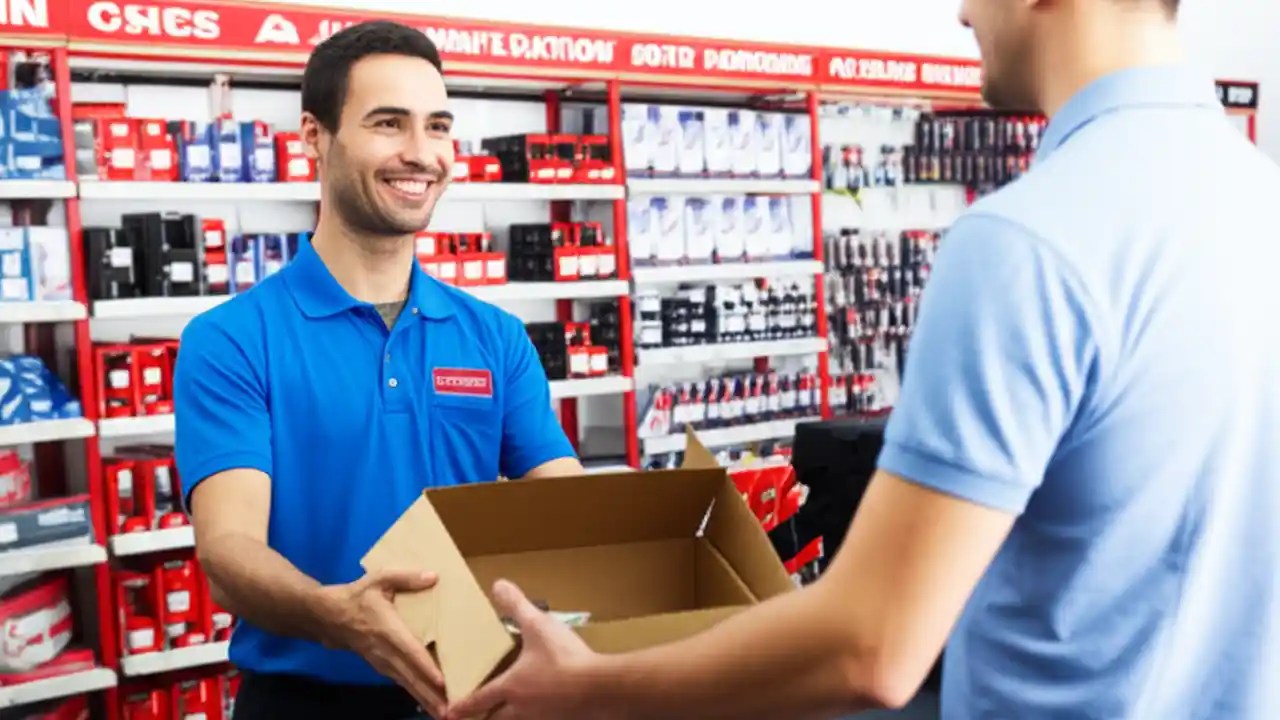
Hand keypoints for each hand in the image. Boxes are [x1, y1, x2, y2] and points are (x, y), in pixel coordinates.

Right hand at [317, 569, 446, 717]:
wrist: (329, 616)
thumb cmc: (359, 596)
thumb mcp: (380, 578)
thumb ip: (407, 577)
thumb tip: (434, 576)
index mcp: (389, 630)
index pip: (411, 652)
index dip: (426, 667)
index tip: (442, 682)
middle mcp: (386, 652)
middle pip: (411, 676)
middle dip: (431, 694)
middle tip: (452, 710)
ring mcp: (383, 663)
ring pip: (407, 684)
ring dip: (426, 700)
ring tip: (445, 714)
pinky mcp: (383, 667)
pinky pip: (403, 683)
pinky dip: (417, 695)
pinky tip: (430, 705)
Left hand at [446, 579, 602, 719]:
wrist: (600, 687)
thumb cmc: (564, 657)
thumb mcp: (539, 626)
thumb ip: (517, 606)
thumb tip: (497, 586)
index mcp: (511, 687)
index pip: (479, 699)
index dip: (463, 706)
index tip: (449, 713)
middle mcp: (522, 710)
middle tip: (477, 717)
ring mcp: (543, 719)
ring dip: (510, 719)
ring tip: (510, 713)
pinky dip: (539, 717)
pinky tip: (547, 711)